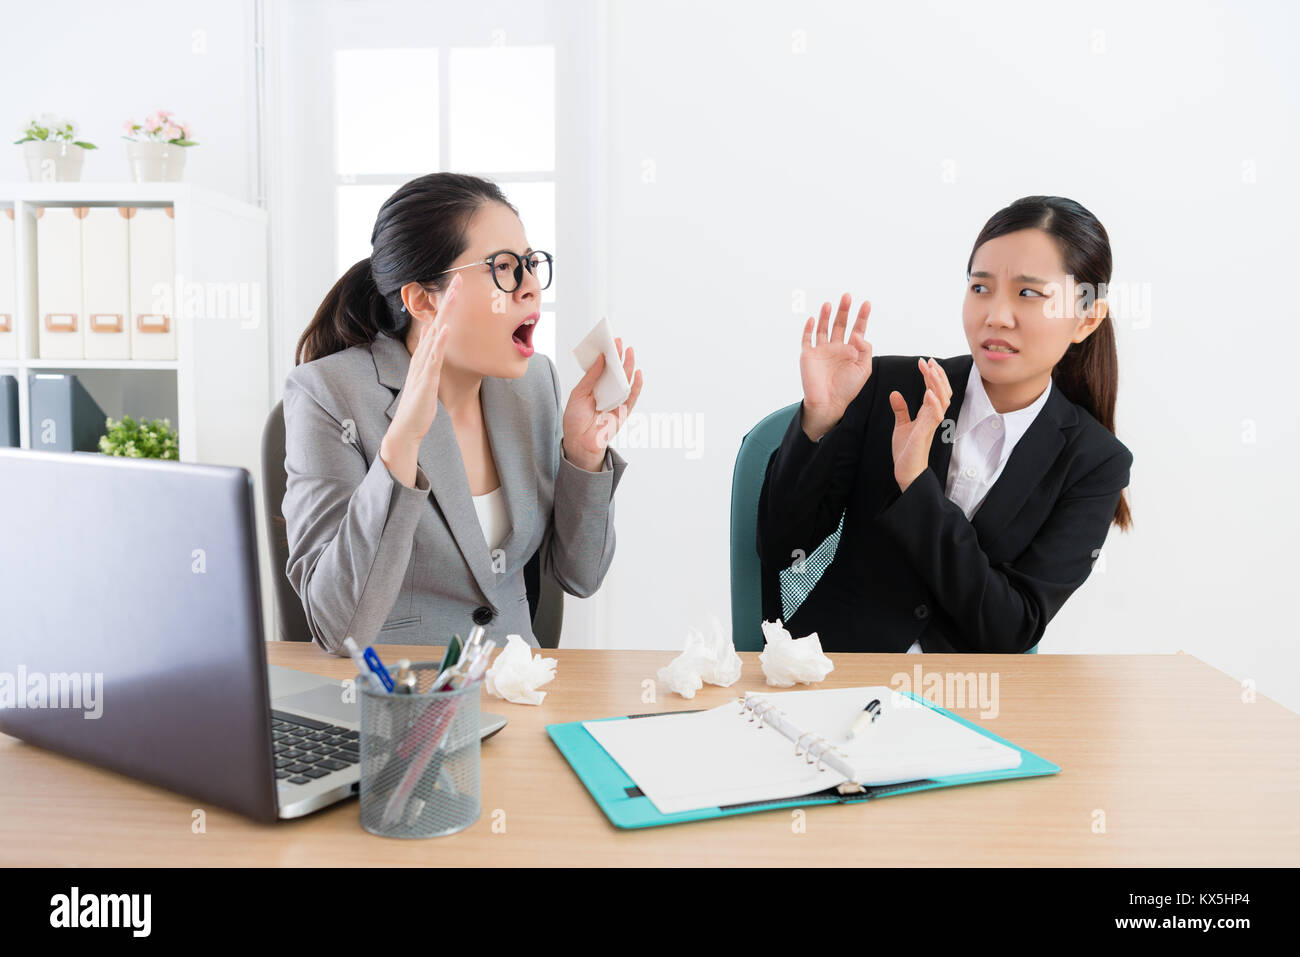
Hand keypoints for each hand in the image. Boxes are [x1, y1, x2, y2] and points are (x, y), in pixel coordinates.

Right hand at [388, 273, 457, 444]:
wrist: (407, 426)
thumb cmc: (419, 401)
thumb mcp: (427, 371)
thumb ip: (430, 351)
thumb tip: (433, 331)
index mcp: (425, 353)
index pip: (438, 322)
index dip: (448, 304)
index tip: (458, 285)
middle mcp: (423, 354)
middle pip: (437, 321)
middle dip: (448, 300)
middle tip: (458, 278)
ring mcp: (423, 366)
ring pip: (435, 334)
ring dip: (444, 314)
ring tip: (454, 295)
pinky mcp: (426, 379)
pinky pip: (433, 358)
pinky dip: (438, 342)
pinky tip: (444, 329)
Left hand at [562, 334, 643, 470]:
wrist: (579, 442)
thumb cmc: (575, 420)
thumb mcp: (578, 394)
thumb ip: (591, 377)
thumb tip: (601, 360)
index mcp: (594, 387)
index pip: (602, 367)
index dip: (606, 355)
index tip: (609, 341)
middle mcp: (606, 392)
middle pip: (615, 372)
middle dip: (618, 356)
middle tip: (619, 342)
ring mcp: (615, 401)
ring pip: (625, 381)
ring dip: (629, 366)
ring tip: (630, 352)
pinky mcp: (623, 411)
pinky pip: (632, 397)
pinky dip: (637, 386)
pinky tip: (638, 374)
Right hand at [799, 292, 872, 439]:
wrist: (828, 403)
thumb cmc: (847, 388)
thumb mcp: (863, 369)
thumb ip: (865, 350)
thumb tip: (858, 335)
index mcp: (850, 350)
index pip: (857, 329)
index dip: (862, 317)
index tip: (867, 304)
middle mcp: (836, 347)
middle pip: (840, 324)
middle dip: (844, 310)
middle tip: (847, 296)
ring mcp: (821, 350)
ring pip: (823, 328)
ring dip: (826, 315)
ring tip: (829, 304)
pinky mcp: (808, 355)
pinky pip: (807, 338)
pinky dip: (809, 328)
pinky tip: (813, 319)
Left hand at [889, 357, 952, 491]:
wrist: (906, 471)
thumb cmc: (906, 450)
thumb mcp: (901, 425)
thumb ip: (901, 409)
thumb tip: (895, 393)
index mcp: (927, 414)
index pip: (933, 389)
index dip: (930, 375)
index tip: (924, 362)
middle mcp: (932, 417)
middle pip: (942, 391)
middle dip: (937, 375)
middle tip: (929, 361)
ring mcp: (931, 425)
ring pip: (942, 400)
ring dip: (936, 384)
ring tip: (930, 370)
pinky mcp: (925, 434)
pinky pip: (934, 416)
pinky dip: (933, 404)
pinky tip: (928, 392)